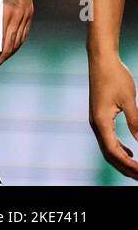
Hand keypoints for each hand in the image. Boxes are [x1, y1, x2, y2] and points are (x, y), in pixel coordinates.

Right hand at [87, 53, 137, 178]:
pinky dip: (119, 149)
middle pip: (109, 154)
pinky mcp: (100, 116)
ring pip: (108, 148)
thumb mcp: (129, 100)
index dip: (129, 165)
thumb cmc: (115, 77)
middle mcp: (96, 123)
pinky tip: (130, 151)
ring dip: (123, 160)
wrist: (101, 60)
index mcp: (101, 121)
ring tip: (137, 169)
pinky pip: (108, 138)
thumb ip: (136, 122)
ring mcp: (96, 120)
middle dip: (126, 168)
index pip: (114, 152)